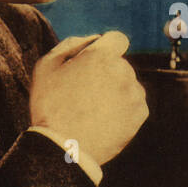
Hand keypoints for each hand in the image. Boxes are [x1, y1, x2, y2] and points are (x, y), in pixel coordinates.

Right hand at [30, 31, 148, 166]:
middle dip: (106, 73)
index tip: (93, 63)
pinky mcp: (140, 113)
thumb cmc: (50, 106)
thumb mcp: (47, 66)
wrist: (63, 148)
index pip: (116, 39)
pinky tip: (104, 118)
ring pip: (128, 84)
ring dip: (116, 90)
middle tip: (84, 93)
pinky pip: (134, 103)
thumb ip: (71, 44)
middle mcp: (123, 71)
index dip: (104, 49)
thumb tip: (95, 38)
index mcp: (101, 56)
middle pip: (120, 64)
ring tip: (93, 109)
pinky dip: (123, 108)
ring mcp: (133, 93)